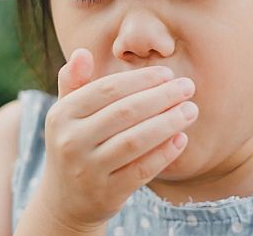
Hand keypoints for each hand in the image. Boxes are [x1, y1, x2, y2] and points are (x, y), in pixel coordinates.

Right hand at [34, 48, 197, 231]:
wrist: (65, 201)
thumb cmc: (74, 145)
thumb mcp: (66, 114)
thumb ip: (74, 82)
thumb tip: (82, 52)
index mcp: (62, 114)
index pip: (107, 89)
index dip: (141, 79)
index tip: (168, 73)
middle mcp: (71, 142)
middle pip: (125, 113)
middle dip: (161, 97)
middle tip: (188, 87)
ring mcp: (88, 170)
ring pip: (135, 141)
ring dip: (168, 123)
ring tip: (191, 110)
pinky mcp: (106, 194)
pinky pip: (141, 170)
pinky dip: (164, 154)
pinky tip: (181, 139)